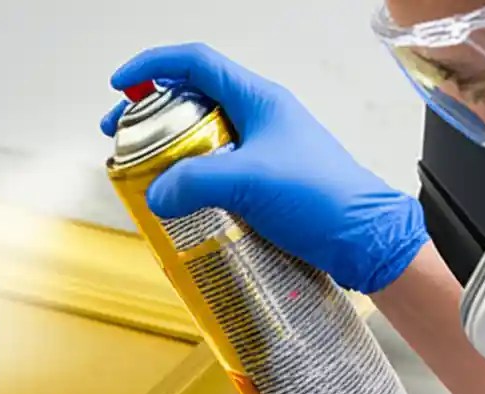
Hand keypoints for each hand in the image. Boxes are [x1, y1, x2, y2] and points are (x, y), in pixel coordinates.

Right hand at [103, 44, 426, 294]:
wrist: (364, 240)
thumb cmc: (322, 199)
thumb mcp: (250, 183)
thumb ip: (194, 182)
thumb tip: (154, 193)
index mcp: (258, 100)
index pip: (196, 63)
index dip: (152, 67)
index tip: (120, 86)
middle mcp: (260, 118)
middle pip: (193, 99)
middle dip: (151, 112)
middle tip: (121, 134)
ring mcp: (264, 150)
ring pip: (203, 136)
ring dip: (169, 148)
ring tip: (143, 171)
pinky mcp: (266, 182)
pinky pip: (217, 169)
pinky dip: (191, 178)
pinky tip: (179, 201)